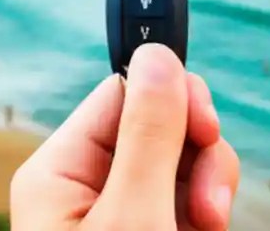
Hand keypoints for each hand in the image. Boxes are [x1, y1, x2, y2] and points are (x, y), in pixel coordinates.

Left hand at [10, 44, 239, 229]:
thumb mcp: (133, 216)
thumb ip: (148, 135)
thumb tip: (158, 56)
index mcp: (59, 171)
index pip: (123, 94)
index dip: (172, 101)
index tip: (207, 123)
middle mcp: (85, 188)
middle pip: (160, 127)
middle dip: (198, 157)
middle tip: (210, 201)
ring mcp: (118, 214)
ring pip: (182, 166)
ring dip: (208, 190)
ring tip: (210, 226)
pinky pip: (187, 202)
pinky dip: (206, 215)